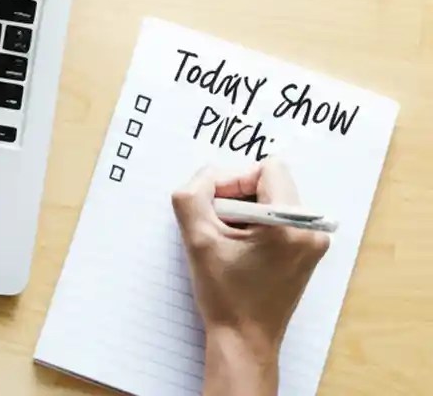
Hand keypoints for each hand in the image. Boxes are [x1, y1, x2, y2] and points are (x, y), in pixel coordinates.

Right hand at [172, 158, 329, 395]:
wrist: (245, 340)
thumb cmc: (224, 295)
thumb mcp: (197, 240)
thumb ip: (193, 196)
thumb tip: (204, 176)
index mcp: (291, 224)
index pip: (267, 167)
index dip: (234, 179)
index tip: (216, 208)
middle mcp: (312, 228)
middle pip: (271, 181)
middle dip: (238, 195)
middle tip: (218, 225)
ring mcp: (314, 241)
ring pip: (273, 198)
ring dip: (244, 210)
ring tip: (228, 239)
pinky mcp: (307, 251)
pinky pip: (279, 216)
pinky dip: (255, 223)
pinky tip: (239, 248)